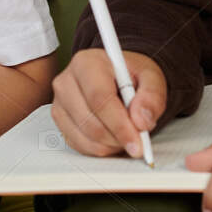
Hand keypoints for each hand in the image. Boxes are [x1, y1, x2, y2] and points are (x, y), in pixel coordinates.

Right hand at [50, 47, 165, 158]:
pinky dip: (101, 148)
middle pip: (90, 122)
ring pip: (85, 137)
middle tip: (137, 140)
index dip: (119, 124)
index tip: (137, 141)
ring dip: (111, 145)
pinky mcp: (59, 122)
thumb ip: (152, 96)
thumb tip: (142, 121)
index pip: (99, 98)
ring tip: (126, 133)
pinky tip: (112, 136)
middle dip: (118, 138)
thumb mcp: (151, 77)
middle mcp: (66, 82)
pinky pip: (80, 145)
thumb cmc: (130, 75)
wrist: (118, 78)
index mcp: (86, 63)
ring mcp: (60, 103)